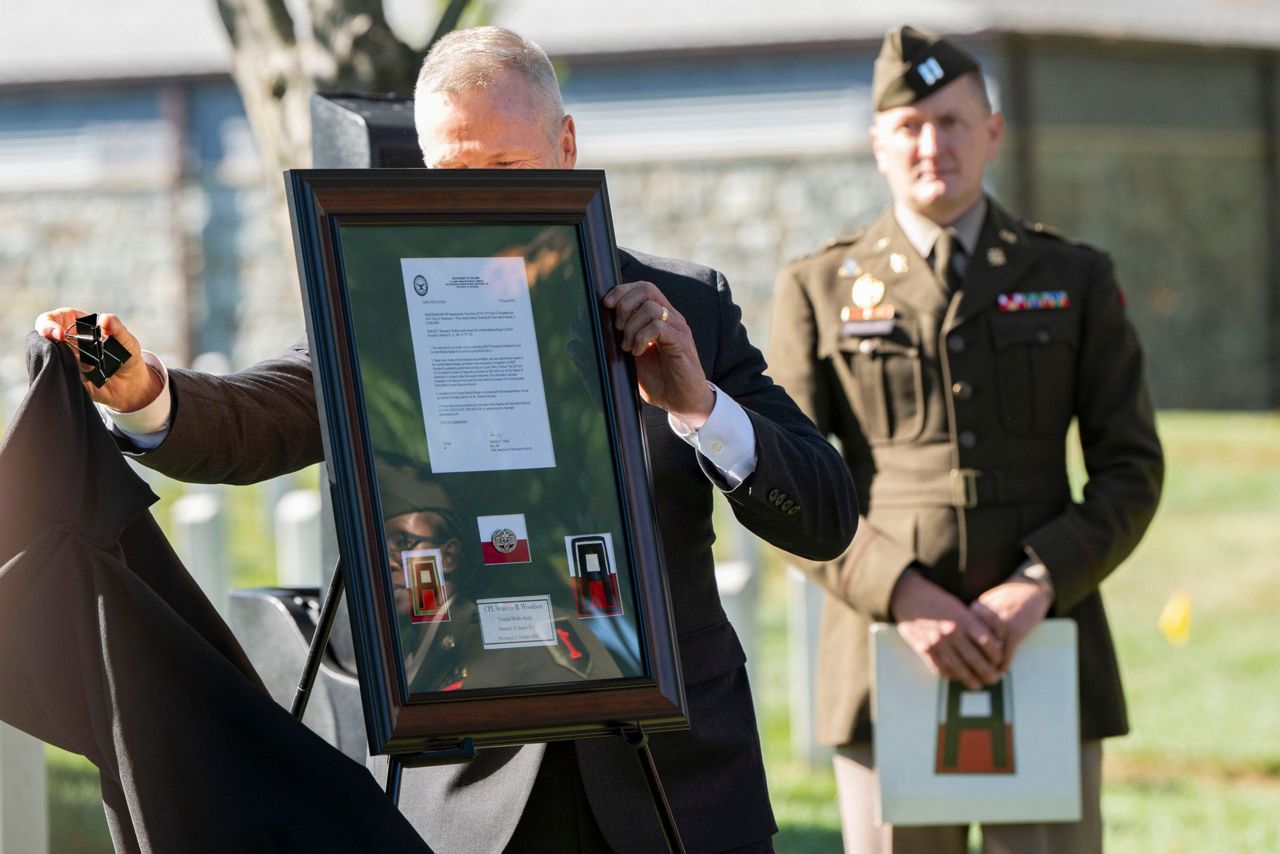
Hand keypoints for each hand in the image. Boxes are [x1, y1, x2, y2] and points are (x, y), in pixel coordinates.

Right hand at [34, 308, 162, 412]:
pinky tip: (88, 376)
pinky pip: (61, 374)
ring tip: (88, 366)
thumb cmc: (127, 355)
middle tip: (60, 345)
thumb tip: (105, 319)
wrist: (132, 383)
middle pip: (43, 338)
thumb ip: (117, 328)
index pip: (51, 319)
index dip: (49, 324)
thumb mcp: (127, 340)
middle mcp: (65, 341)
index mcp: (75, 323)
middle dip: (48, 342)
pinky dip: (72, 374)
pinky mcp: (68, 376)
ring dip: (65, 360)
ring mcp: (64, 359)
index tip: (59, 334)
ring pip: (50, 357)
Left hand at [602, 281, 714, 426]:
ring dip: (632, 327)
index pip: (641, 288)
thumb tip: (574, 343)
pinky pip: (657, 327)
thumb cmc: (659, 382)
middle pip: (646, 289)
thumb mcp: (629, 362)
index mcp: (659, 318)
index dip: (620, 291)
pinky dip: (641, 338)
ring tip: (628, 347)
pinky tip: (637, 353)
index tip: (606, 306)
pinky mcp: (681, 342)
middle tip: (618, 329)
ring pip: (650, 307)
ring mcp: (678, 328)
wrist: (683, 402)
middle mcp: (670, 318)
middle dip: (624, 305)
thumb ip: (609, 348)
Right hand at [891, 569, 1004, 689]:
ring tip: (978, 685)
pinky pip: (939, 668)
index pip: (987, 643)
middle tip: (995, 679)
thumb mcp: (959, 607)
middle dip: (987, 672)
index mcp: (963, 619)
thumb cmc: (937, 600)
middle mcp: (950, 632)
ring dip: (970, 679)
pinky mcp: (923, 649)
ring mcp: (936, 642)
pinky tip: (957, 678)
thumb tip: (993, 644)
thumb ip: (974, 624)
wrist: (908, 596)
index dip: (996, 656)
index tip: (1000, 662)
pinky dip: (950, 675)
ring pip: (958, 668)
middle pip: (975, 659)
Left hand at [969, 570, 1051, 672]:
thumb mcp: (985, 603)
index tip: (959, 663)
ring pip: (990, 653)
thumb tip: (963, 639)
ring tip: (988, 676)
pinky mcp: (1015, 630)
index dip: (961, 651)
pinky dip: (1003, 664)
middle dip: (973, 663)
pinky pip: (1006, 653)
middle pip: (974, 646)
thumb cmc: (1007, 596)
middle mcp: (985, 617)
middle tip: (973, 675)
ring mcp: (1000, 624)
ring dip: (989, 667)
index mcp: (975, 609)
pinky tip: (1002, 671)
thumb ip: (975, 619)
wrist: (1030, 587)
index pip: (963, 636)